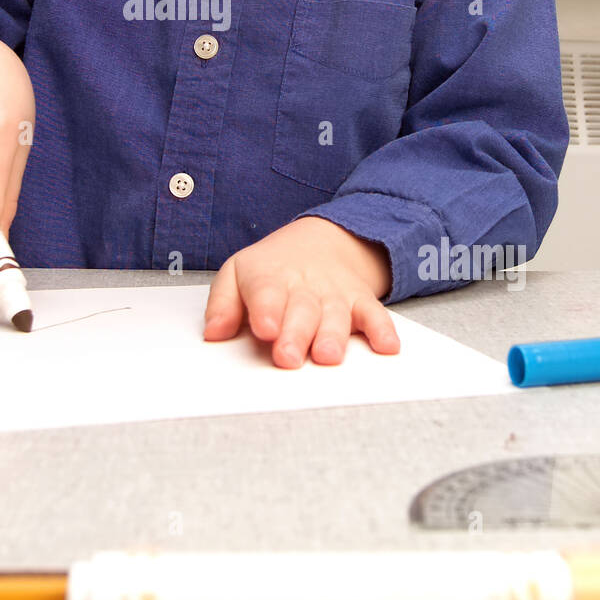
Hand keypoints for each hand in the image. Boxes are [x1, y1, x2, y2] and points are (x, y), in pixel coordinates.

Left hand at [203, 216, 398, 367]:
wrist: (319, 242)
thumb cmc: (271, 269)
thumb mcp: (237, 273)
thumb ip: (223, 304)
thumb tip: (213, 334)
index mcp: (269, 278)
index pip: (265, 291)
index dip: (265, 309)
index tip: (263, 328)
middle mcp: (304, 287)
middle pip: (301, 310)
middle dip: (295, 334)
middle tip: (288, 357)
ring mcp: (334, 294)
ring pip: (335, 316)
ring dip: (332, 336)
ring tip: (326, 355)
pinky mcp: (360, 302)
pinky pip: (375, 315)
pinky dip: (383, 330)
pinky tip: (387, 346)